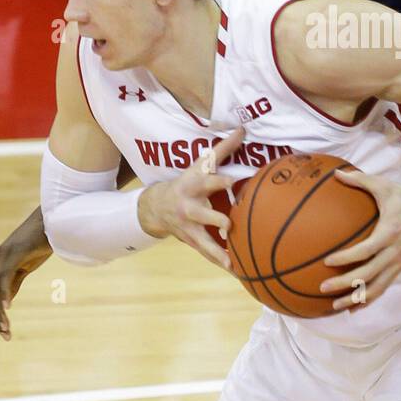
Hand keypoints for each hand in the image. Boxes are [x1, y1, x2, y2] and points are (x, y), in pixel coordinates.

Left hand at [0, 213, 53, 340]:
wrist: (55, 218)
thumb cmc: (43, 239)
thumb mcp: (26, 265)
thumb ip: (14, 281)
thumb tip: (6, 300)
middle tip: (1, 335)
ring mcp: (3, 256)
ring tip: (6, 328)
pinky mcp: (14, 253)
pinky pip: (4, 278)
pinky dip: (3, 294)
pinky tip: (7, 307)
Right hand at [139, 127, 244, 270]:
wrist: (158, 206)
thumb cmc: (188, 181)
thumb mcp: (200, 164)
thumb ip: (223, 149)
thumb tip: (243, 129)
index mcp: (194, 184)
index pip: (207, 180)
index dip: (219, 180)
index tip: (232, 181)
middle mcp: (189, 206)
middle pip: (203, 214)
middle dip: (216, 220)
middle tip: (230, 224)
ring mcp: (188, 226)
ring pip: (203, 240)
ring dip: (217, 251)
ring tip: (233, 263)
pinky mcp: (191, 240)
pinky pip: (206, 253)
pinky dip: (219, 261)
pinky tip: (236, 270)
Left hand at [319, 169, 400, 311]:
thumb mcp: (382, 185)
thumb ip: (358, 179)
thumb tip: (335, 173)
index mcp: (389, 232)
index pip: (365, 250)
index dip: (346, 258)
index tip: (326, 261)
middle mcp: (395, 251)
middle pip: (368, 274)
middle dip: (345, 284)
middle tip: (323, 287)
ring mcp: (399, 261)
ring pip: (377, 287)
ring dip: (356, 298)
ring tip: (335, 306)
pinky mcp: (400, 266)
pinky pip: (383, 287)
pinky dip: (369, 299)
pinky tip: (353, 307)